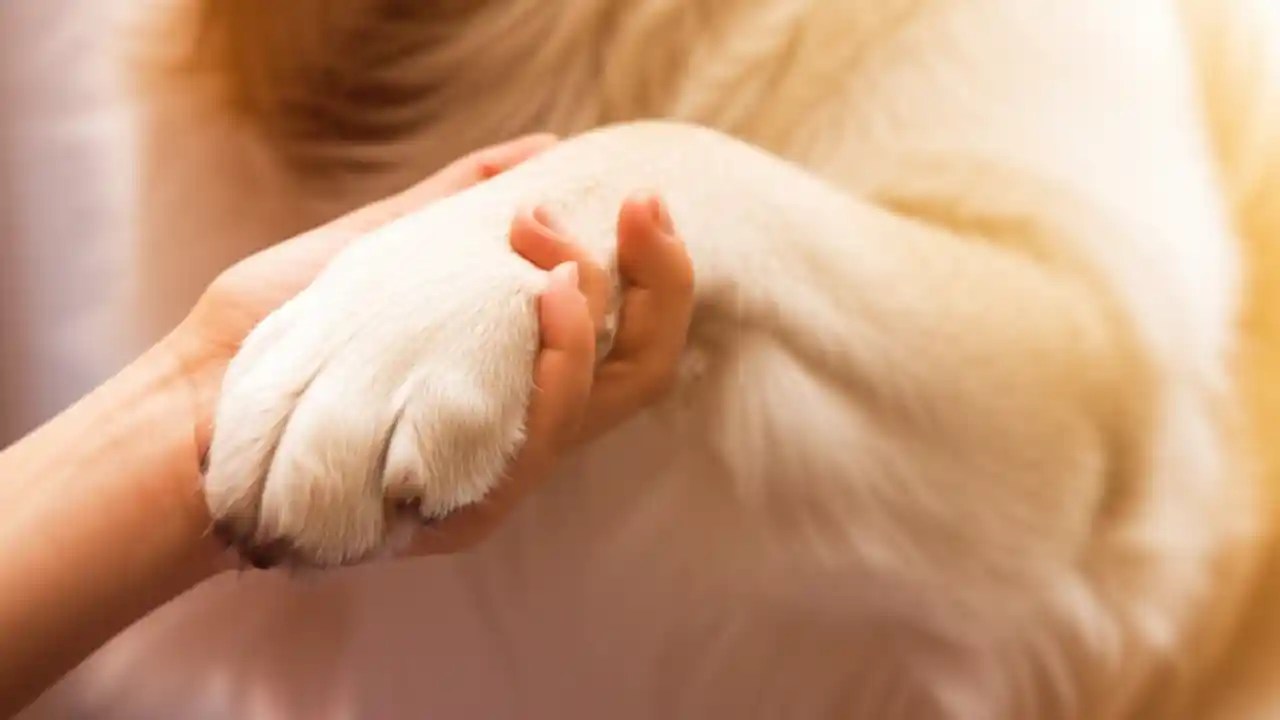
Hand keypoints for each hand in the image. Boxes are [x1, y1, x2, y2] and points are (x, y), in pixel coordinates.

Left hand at [165, 135, 693, 561]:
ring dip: (593, 310)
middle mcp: (522, 424)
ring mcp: (497, 471)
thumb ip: (456, 203)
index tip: (645, 198)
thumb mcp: (376, 248)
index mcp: (515, 369)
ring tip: (554, 245)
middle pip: (643, 372)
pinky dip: (558, 369)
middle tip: (641, 208)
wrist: (193, 412)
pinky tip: (546, 296)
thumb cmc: (278, 335)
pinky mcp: (460, 512)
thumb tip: (541, 148)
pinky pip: (539, 447)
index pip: (628, 332)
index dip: (662, 270)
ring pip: (599, 403)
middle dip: (664, 284)